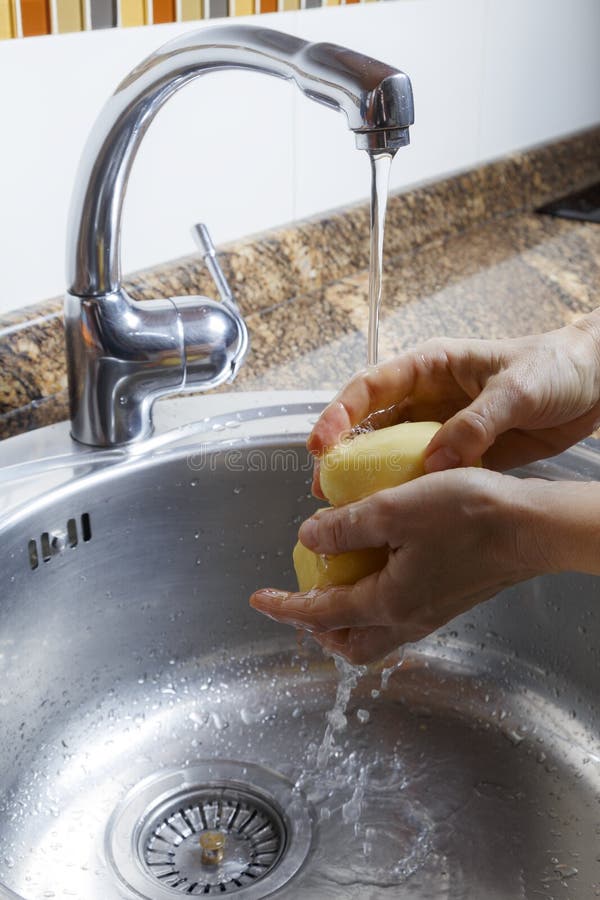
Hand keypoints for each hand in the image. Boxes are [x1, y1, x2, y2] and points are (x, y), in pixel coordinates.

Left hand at [250, 468, 553, 664]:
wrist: (531, 527)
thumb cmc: (470, 515)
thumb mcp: (395, 510)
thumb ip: (346, 526)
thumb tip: (308, 536)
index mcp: (388, 602)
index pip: (320, 614)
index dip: (285, 606)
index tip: (259, 600)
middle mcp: (408, 618)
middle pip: (350, 643)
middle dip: (317, 628)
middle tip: (298, 601)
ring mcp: (432, 613)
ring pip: (375, 634)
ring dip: (346, 619)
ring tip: (333, 586)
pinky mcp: (449, 600)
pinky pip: (398, 616)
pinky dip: (374, 604)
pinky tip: (378, 568)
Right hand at [308, 316, 599, 496]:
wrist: (595, 383)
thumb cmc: (555, 367)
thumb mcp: (516, 389)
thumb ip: (475, 424)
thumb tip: (435, 465)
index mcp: (430, 366)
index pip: (369, 386)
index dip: (339, 413)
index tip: (321, 444)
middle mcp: (426, 397)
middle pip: (370, 425)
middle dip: (343, 455)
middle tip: (324, 489)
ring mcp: (441, 427)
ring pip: (391, 453)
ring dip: (369, 480)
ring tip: (346, 509)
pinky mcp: (460, 453)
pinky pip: (424, 474)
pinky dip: (407, 493)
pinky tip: (394, 515)